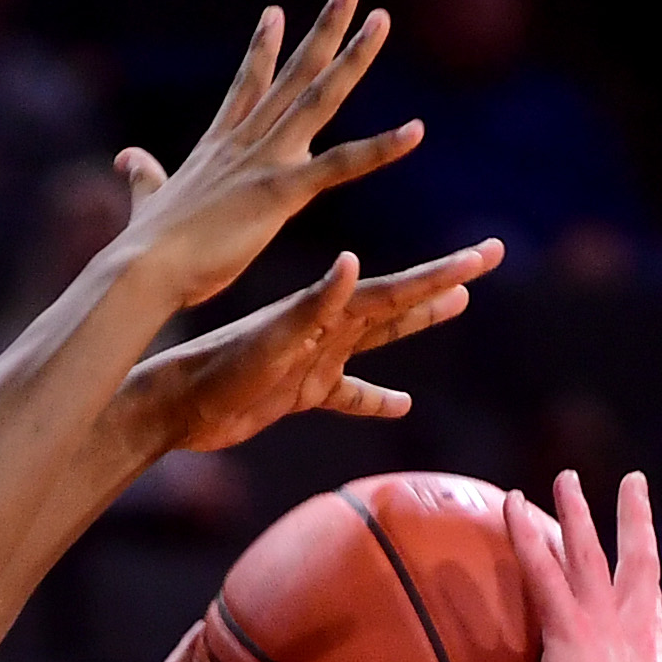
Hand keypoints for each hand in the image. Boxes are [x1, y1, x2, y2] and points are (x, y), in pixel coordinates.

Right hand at [109, 0, 420, 316]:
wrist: (142, 270)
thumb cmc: (144, 247)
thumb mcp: (148, 202)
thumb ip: (143, 177)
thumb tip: (126, 158)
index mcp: (217, 148)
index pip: (246, 88)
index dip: (262, 50)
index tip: (276, 12)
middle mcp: (246, 143)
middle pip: (292, 75)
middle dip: (323, 29)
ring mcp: (266, 162)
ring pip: (319, 98)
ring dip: (354, 58)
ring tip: (382, 19)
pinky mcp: (281, 193)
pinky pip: (341, 165)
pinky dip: (380, 149)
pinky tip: (415, 131)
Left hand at [127, 238, 502, 458]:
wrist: (173, 405)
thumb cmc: (216, 370)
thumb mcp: (269, 338)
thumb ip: (311, 305)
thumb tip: (349, 260)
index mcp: (325, 312)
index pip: (394, 289)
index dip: (441, 274)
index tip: (483, 256)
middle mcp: (327, 329)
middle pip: (397, 303)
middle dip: (443, 282)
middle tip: (489, 256)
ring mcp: (315, 359)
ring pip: (379, 339)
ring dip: (417, 323)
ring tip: (458, 307)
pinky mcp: (299, 392)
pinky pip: (347, 396)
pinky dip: (374, 399)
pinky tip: (403, 405)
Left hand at [514, 468, 661, 661]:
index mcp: (648, 647)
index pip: (648, 592)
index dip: (647, 561)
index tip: (646, 536)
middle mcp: (632, 625)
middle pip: (634, 556)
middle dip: (631, 516)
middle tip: (630, 481)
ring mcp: (600, 623)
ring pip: (585, 551)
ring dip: (573, 511)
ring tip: (562, 478)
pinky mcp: (567, 631)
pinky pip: (541, 570)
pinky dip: (525, 535)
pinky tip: (509, 507)